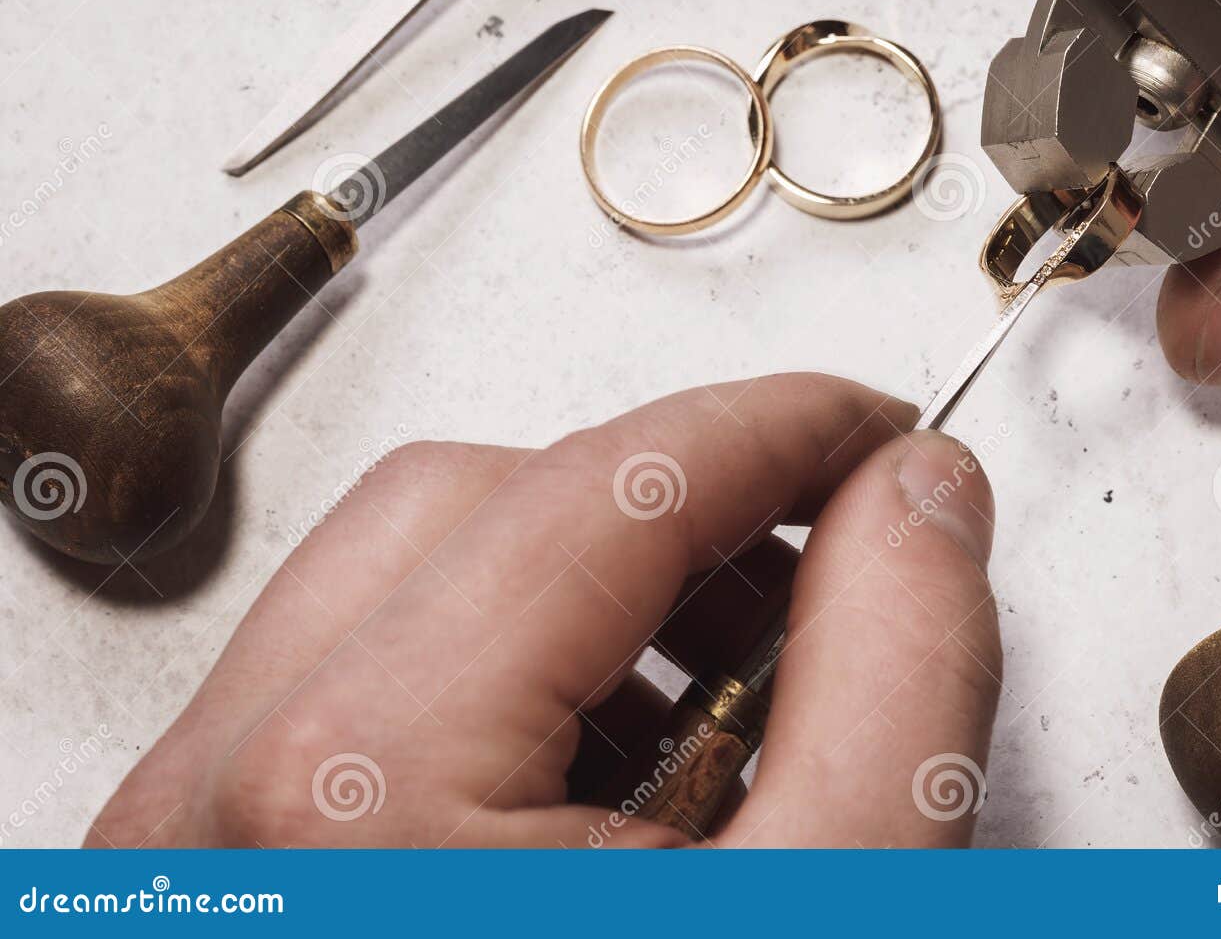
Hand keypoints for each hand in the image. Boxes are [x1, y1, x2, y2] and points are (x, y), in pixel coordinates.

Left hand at [88, 375, 1000, 847]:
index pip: (606, 484)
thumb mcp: (840, 894)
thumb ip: (901, 672)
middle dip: (684, 506)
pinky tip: (630, 772)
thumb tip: (918, 497)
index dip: (781, 427)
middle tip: (828, 559)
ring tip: (741, 689)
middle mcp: (228, 798)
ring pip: (412, 581)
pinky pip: (361, 683)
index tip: (880, 431)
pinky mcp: (223, 869)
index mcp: (358, 787)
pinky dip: (515, 681)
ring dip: (600, 591)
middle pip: (487, 503)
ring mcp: (201, 836)